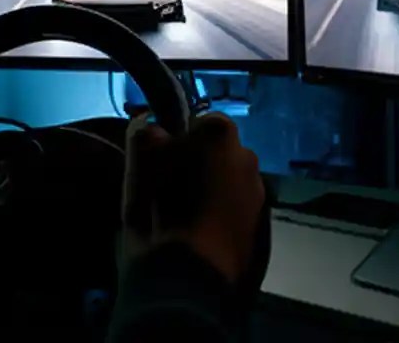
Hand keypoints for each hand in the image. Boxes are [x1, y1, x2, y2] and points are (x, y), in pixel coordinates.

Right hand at [122, 112, 265, 283]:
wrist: (191, 275)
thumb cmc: (161, 212)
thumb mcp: (139, 169)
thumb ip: (144, 137)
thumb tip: (149, 124)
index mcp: (220, 134)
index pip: (199, 122)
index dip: (180, 139)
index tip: (162, 160)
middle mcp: (248, 155)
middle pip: (217, 152)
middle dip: (199, 162)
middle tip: (169, 187)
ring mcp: (258, 190)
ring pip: (228, 179)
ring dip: (211, 187)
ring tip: (184, 213)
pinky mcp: (260, 222)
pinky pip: (235, 206)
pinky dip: (221, 211)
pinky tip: (200, 230)